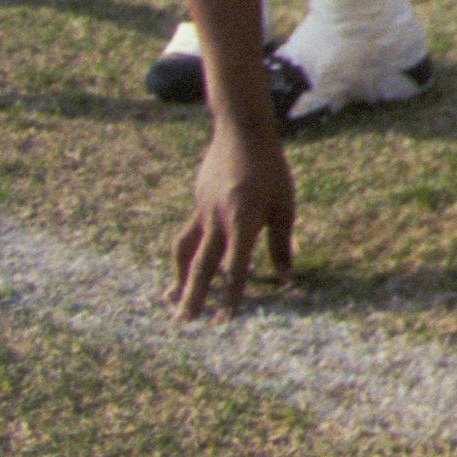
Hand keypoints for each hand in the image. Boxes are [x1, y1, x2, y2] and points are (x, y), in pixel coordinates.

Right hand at [169, 119, 295, 317]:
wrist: (241, 132)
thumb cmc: (271, 169)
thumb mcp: (284, 204)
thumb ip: (281, 242)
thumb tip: (286, 277)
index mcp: (244, 219)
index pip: (236, 267)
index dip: (232, 295)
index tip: (225, 320)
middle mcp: (218, 219)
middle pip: (201, 265)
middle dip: (192, 296)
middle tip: (182, 324)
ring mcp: (202, 211)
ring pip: (184, 250)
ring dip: (178, 276)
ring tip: (171, 299)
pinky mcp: (195, 204)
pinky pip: (188, 234)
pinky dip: (186, 253)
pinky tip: (187, 266)